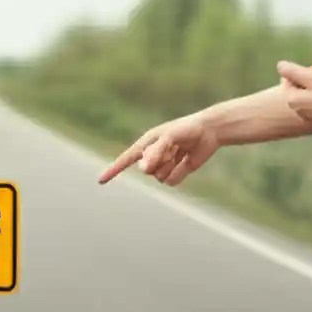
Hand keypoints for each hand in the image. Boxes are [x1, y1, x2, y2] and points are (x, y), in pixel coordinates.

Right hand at [99, 113, 219, 184]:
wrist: (210, 130)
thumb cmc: (186, 129)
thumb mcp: (169, 138)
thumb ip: (155, 152)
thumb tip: (142, 170)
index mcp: (146, 144)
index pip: (125, 159)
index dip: (113, 170)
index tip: (100, 181)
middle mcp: (153, 155)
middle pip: (147, 171)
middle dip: (159, 162)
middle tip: (172, 149)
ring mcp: (165, 165)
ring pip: (158, 178)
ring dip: (169, 168)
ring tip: (180, 153)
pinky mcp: (177, 171)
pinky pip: (171, 182)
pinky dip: (179, 173)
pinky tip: (187, 161)